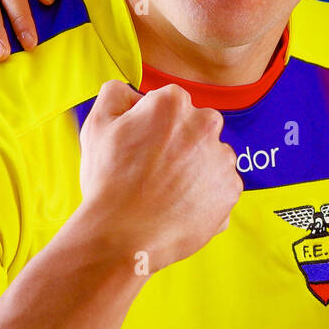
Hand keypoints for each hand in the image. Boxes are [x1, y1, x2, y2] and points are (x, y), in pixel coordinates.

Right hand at [71, 80, 241, 273]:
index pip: (168, 105)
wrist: (123, 237)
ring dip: (194, 169)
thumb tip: (130, 91)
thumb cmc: (108, 182)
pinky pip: (218, 187)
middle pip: (194, 128)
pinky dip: (204, 196)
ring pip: (209, 157)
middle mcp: (206, 124)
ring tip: (165, 192)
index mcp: (174, 103)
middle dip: (178, 143)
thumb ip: (115, 93)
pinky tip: (179, 207)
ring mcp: (222, 159)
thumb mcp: (97, 125)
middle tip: (151, 171)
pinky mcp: (231, 190)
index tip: (139, 147)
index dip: (150, 126)